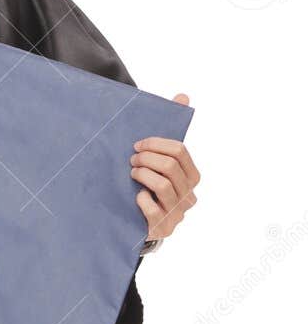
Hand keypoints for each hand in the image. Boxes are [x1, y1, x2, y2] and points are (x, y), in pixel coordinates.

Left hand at [131, 92, 199, 243]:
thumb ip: (169, 130)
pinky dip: (142, 200)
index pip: (180, 151)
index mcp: (192, 176)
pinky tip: (136, 197)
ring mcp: (177, 213)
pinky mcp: (163, 228)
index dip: (156, 144)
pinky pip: (153, 211)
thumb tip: (182, 95)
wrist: (139, 221)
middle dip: (146, 158)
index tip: (137, 144)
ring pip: (163, 185)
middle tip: (131, 158)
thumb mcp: (158, 160)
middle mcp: (189, 195)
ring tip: (132, 173)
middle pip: (170, 166)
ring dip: (142, 175)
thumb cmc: (149, 184)